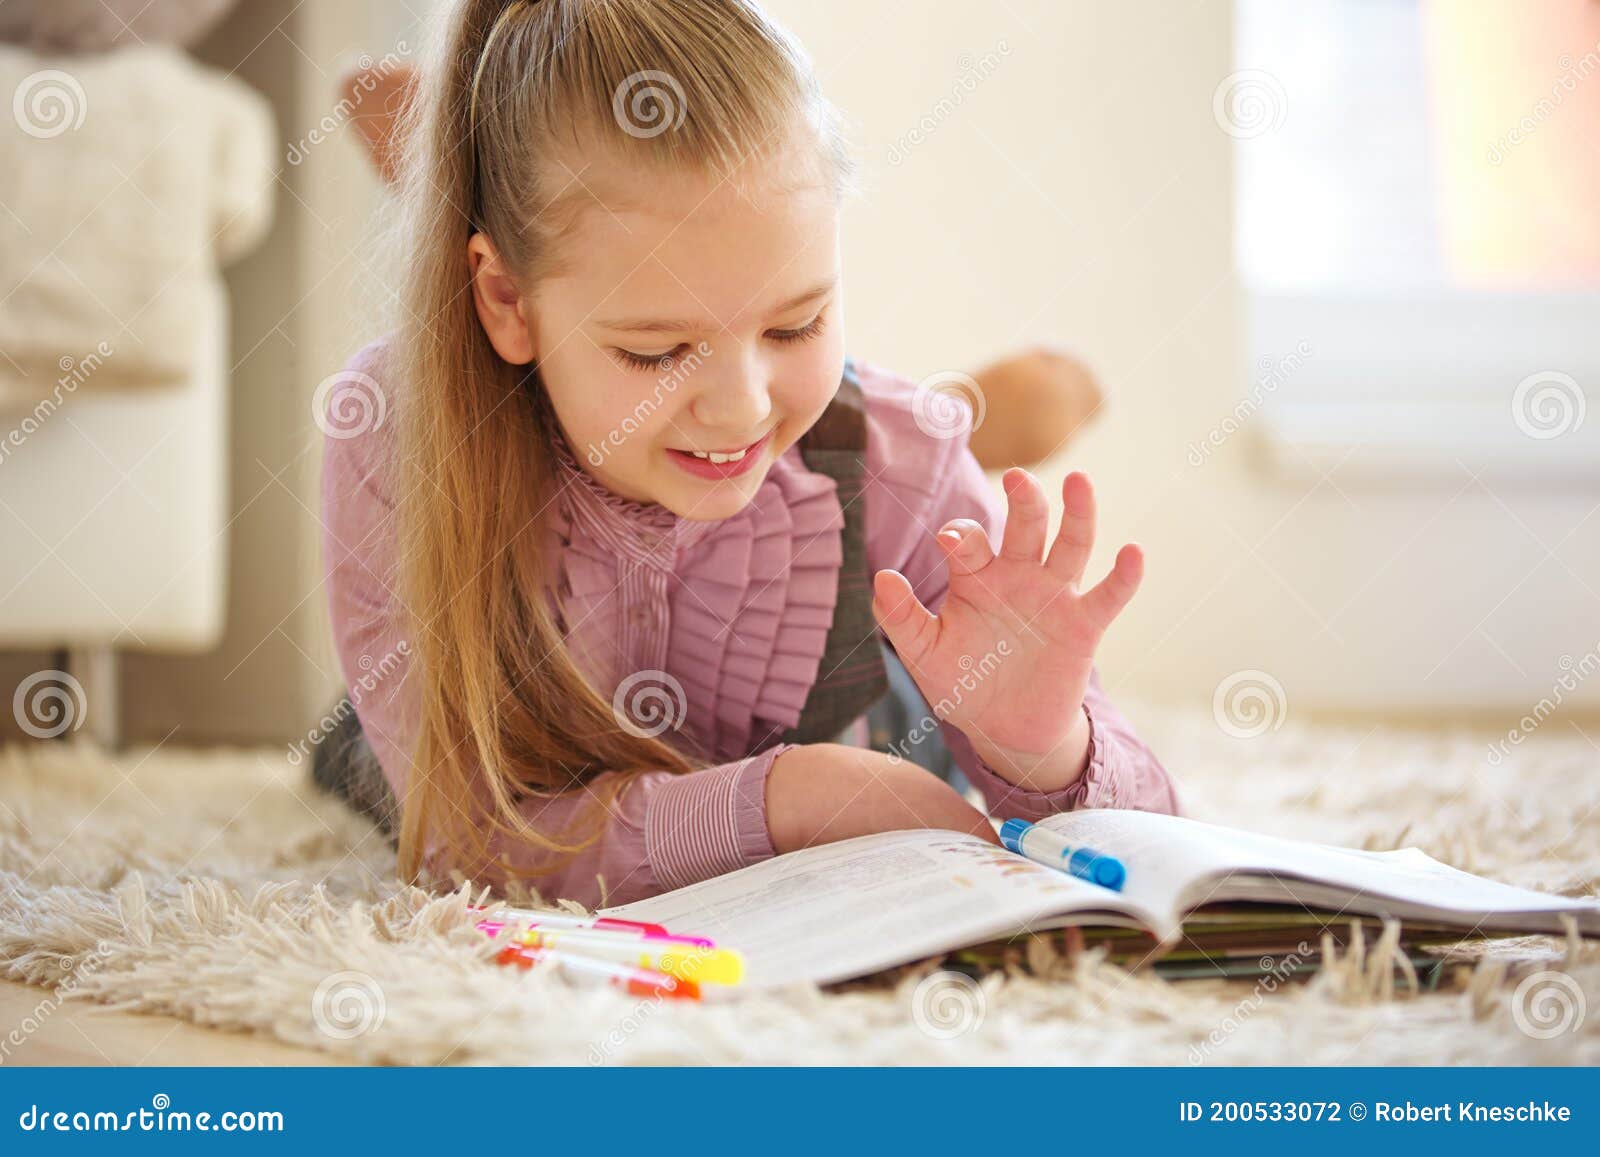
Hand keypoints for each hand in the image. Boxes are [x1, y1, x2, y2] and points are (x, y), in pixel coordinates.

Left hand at [870, 468, 1142, 792]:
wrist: (1005, 730)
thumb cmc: (962, 682)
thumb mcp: (925, 654)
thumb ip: (900, 618)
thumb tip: (881, 578)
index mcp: (976, 577)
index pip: (969, 541)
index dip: (960, 537)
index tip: (948, 541)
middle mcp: (1018, 576)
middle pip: (1025, 526)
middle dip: (1023, 500)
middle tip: (1016, 478)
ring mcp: (1054, 597)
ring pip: (1071, 544)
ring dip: (1078, 512)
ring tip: (1078, 481)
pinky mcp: (1084, 625)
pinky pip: (1108, 596)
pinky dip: (1124, 576)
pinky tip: (1133, 552)